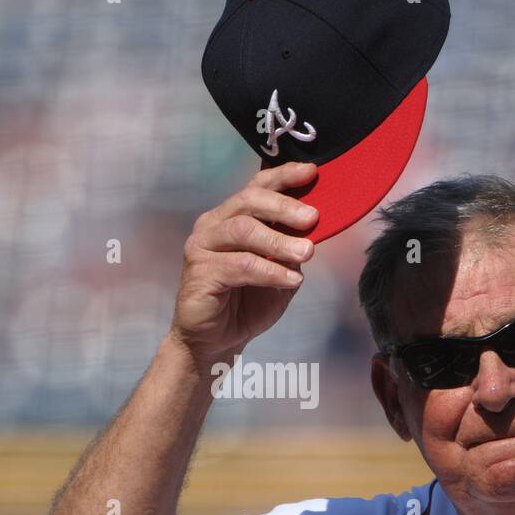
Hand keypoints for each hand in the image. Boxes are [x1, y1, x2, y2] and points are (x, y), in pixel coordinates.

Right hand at [170, 162, 318, 367]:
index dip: (283, 176)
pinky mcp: (199, 272)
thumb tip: (314, 229)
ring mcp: (202, 246)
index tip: (311, 173)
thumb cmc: (246, 304)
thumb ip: (291, 250)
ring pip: (243, 230)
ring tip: (306, 253)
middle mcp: (213, 225)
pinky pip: (240, 265)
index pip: (257, 187)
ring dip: (279, 241)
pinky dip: (270, 271)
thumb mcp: (279, 272)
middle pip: (249, 201)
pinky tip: (290, 279)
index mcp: (232, 217)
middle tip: (313, 218)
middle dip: (284, 207)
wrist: (216, 341)